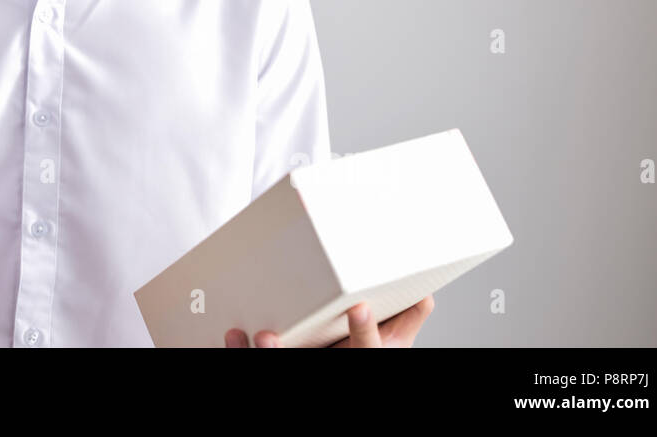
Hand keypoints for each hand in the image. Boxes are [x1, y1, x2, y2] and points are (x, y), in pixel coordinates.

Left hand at [224, 295, 433, 347]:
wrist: (346, 358)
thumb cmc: (366, 349)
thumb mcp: (395, 340)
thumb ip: (408, 317)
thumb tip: (425, 291)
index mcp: (364, 357)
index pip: (368, 352)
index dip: (363, 333)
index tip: (357, 308)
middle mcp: (335, 363)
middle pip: (318, 364)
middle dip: (284, 355)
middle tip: (266, 336)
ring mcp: (308, 363)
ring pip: (281, 365)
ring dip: (260, 356)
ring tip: (246, 336)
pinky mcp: (281, 362)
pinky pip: (254, 360)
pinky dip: (240, 351)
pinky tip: (231, 334)